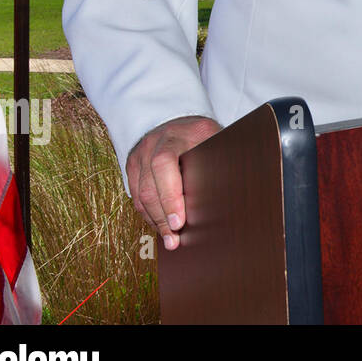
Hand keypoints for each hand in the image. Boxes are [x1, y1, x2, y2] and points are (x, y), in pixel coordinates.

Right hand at [126, 115, 221, 250]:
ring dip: (155, 220)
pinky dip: (148, 213)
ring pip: (141, 194)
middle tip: (174, 238)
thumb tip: (229, 196)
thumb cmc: (206, 136)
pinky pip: (135, 194)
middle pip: (150, 186)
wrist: (179, 121)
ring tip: (170, 239)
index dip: (170, 196)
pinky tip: (161, 225)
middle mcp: (155, 141)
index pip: (165, 164)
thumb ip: (219, 163)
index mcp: (181, 133)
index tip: (180, 222)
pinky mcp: (132, 164)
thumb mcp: (217, 141)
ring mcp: (141, 153)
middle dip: (163, 216)